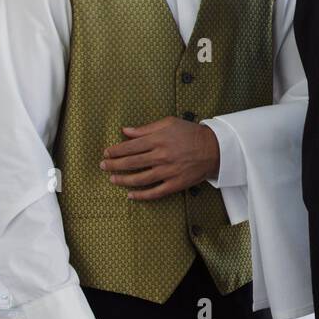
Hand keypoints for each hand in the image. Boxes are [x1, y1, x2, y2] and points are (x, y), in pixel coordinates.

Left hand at [101, 116, 219, 200]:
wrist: (215, 148)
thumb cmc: (191, 133)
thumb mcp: (169, 123)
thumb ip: (146, 128)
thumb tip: (126, 131)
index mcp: (159, 140)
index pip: (130, 146)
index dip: (115, 151)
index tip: (106, 153)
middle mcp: (161, 156)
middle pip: (131, 163)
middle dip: (114, 165)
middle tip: (103, 166)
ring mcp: (168, 171)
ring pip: (140, 179)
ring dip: (123, 180)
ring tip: (112, 179)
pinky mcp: (176, 184)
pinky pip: (155, 192)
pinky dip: (141, 195)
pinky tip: (130, 195)